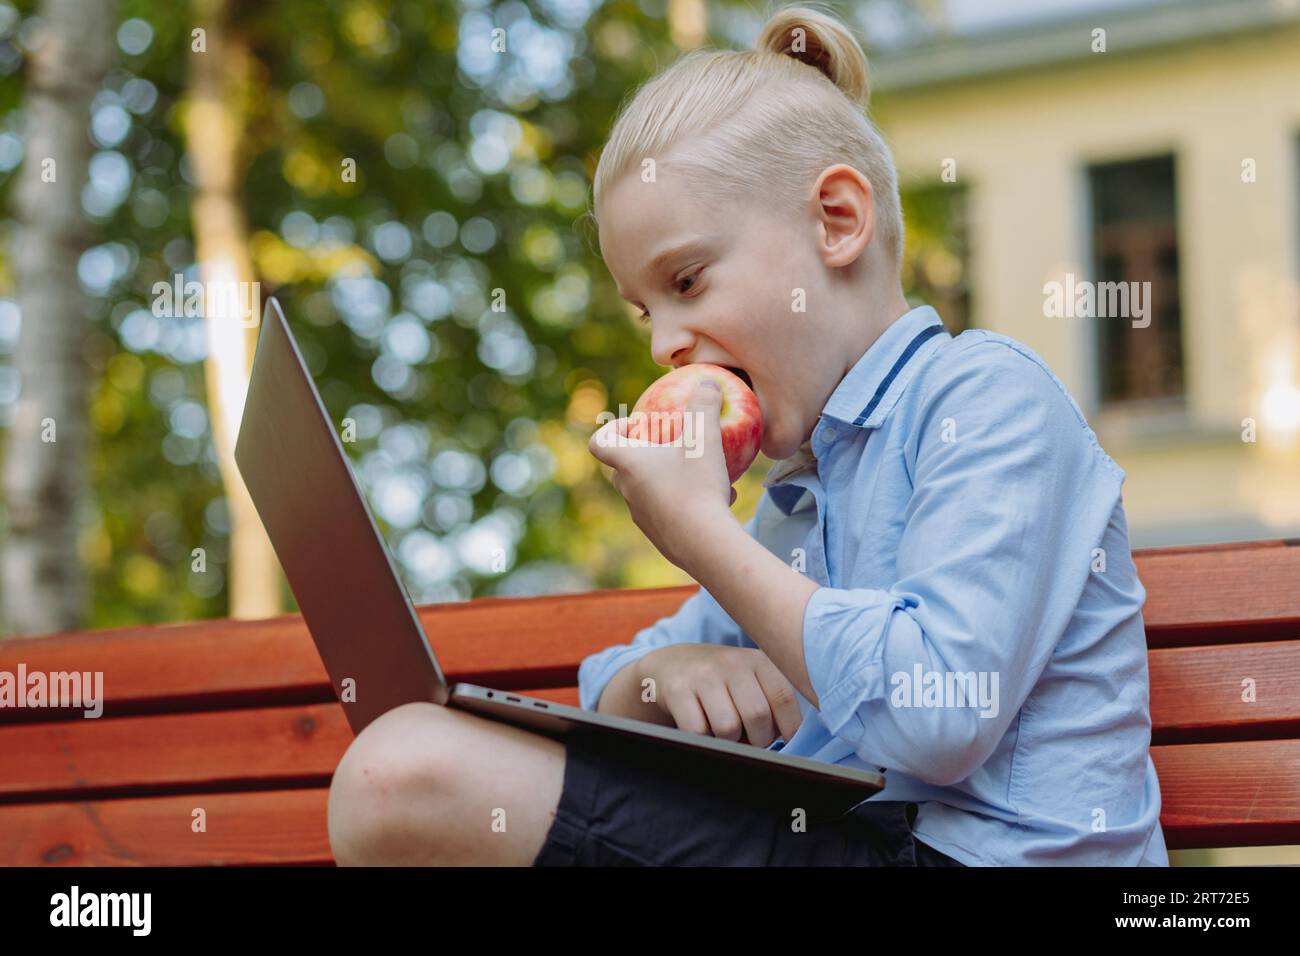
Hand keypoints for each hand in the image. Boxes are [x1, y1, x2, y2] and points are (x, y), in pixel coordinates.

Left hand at [588, 380, 735, 572]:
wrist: (704, 543)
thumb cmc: (698, 485)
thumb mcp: (705, 439)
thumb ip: (705, 406)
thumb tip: (708, 382)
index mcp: (629, 464)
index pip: (599, 443)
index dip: (610, 430)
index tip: (633, 425)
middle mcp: (628, 491)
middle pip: (622, 467)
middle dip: (643, 454)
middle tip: (668, 445)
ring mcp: (641, 517)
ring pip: (648, 491)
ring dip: (668, 479)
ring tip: (702, 474)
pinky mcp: (658, 537)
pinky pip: (667, 512)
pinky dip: (684, 502)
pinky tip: (717, 499)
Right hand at [636, 644, 803, 747]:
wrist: (669, 665)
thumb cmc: (720, 683)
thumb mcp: (750, 680)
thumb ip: (773, 701)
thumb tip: (791, 738)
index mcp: (758, 660)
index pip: (783, 698)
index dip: (787, 727)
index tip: (781, 738)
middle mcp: (732, 662)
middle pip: (757, 716)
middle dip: (756, 740)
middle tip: (747, 738)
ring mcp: (703, 674)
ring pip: (728, 727)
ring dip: (727, 741)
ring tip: (723, 732)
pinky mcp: (676, 689)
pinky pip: (697, 731)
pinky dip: (702, 740)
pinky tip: (701, 728)